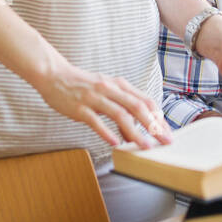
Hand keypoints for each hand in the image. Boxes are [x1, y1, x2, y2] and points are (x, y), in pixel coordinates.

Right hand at [33, 59, 172, 149]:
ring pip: (120, 115)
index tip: (167, 132)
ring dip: (135, 132)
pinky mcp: (80, 107)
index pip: (145, 101)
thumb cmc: (82, 85)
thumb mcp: (106, 90)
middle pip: (137, 107)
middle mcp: (110, 89)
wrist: (54, 75)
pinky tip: (115, 143)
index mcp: (119, 85)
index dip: (158, 117)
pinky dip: (107, 132)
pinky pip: (96, 121)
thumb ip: (121, 106)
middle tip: (165, 141)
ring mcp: (95, 97)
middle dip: (154, 126)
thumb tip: (133, 131)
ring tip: (145, 147)